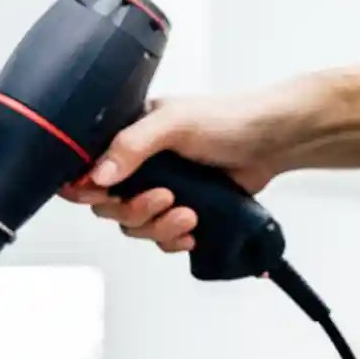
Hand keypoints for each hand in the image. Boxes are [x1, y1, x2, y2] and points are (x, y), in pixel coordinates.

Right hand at [60, 75, 329, 252]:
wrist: (276, 141)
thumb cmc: (229, 119)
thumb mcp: (174, 123)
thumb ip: (131, 146)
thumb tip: (97, 175)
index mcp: (124, 138)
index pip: (84, 168)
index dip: (85, 188)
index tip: (102, 195)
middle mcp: (135, 166)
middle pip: (107, 206)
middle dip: (134, 210)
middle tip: (165, 199)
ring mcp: (157, 189)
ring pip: (133, 226)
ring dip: (158, 227)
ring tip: (190, 215)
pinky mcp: (179, 210)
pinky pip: (159, 238)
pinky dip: (172, 239)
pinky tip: (191, 232)